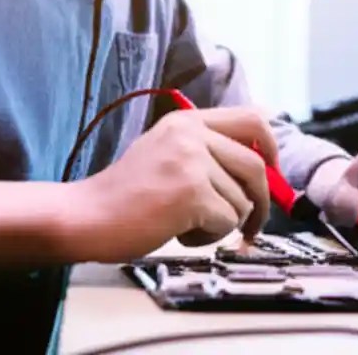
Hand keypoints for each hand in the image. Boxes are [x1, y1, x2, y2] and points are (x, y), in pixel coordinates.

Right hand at [69, 107, 276, 260]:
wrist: (86, 215)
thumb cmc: (126, 194)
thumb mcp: (167, 152)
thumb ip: (206, 151)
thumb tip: (260, 167)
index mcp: (187, 120)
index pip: (252, 119)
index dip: (271, 147)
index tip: (272, 171)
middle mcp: (191, 134)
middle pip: (256, 166)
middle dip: (261, 201)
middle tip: (252, 224)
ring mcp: (191, 162)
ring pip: (241, 201)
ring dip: (222, 223)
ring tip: (187, 225)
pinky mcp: (191, 194)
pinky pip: (225, 222)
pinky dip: (208, 237)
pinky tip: (180, 234)